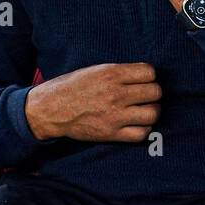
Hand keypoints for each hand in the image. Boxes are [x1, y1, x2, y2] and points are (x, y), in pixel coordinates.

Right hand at [25, 62, 161, 142]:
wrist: (49, 109)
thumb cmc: (70, 87)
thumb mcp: (93, 71)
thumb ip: (118, 73)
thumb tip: (143, 77)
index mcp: (110, 74)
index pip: (149, 72)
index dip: (148, 76)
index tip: (141, 81)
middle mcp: (114, 94)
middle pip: (155, 92)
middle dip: (152, 93)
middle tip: (143, 96)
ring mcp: (114, 115)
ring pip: (153, 113)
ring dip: (151, 111)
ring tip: (142, 110)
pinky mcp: (111, 133)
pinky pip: (142, 133)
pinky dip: (143, 128)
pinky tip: (135, 124)